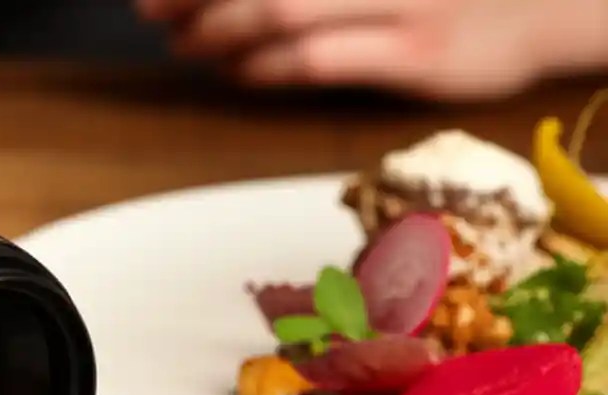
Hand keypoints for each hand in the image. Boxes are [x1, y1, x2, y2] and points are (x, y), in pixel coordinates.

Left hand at [136, 0, 607, 100]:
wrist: (557, 3)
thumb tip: (234, 1)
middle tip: (151, 11)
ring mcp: (401, 3)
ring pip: (282, 11)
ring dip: (218, 31)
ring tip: (184, 43)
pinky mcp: (417, 56)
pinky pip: (321, 62)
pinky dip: (267, 69)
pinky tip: (237, 73)